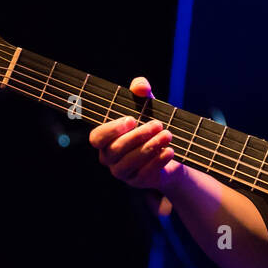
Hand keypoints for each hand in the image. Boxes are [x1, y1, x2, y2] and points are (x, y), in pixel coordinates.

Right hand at [88, 76, 190, 196]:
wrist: (170, 151)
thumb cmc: (151, 127)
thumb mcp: (148, 106)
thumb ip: (141, 92)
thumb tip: (140, 86)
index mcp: (105, 140)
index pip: (97, 138)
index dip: (112, 129)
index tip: (131, 119)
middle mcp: (109, 158)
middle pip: (116, 149)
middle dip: (138, 136)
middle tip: (158, 124)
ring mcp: (123, 172)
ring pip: (130, 162)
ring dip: (150, 147)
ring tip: (168, 135)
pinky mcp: (139, 182)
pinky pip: (145, 173)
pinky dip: (158, 161)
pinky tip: (170, 151)